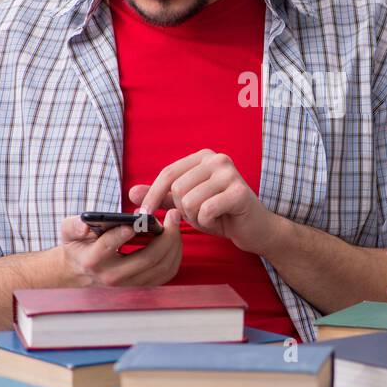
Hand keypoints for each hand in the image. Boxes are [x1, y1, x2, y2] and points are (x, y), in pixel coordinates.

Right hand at [52, 210, 181, 286]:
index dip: (123, 233)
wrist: (81, 272)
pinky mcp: (142, 287)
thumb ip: (75, 225)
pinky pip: (166, 273)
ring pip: (161, 267)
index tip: (137, 220)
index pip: (109, 246)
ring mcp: (130, 286)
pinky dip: (174, 255)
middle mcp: (113, 277)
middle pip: (147, 259)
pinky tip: (175, 239)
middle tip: (172, 215)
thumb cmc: (79, 247)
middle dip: (166, 235)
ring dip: (173, 244)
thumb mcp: (69, 232)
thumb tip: (85, 224)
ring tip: (175, 223)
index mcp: (93, 261)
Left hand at [129, 149, 284, 255]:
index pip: (168, 173)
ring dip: (196, 218)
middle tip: (200, 214)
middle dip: (183, 210)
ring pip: (190, 201)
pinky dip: (208, 223)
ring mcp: (230, 173)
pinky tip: (221, 221)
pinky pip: (206, 210)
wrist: (255, 229)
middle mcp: (217, 159)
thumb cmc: (220, 213)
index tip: (143, 214)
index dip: (152, 195)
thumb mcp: (186, 204)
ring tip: (211, 217)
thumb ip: (162, 196)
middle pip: (178, 189)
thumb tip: (132, 193)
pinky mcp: (240, 192)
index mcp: (203, 157)